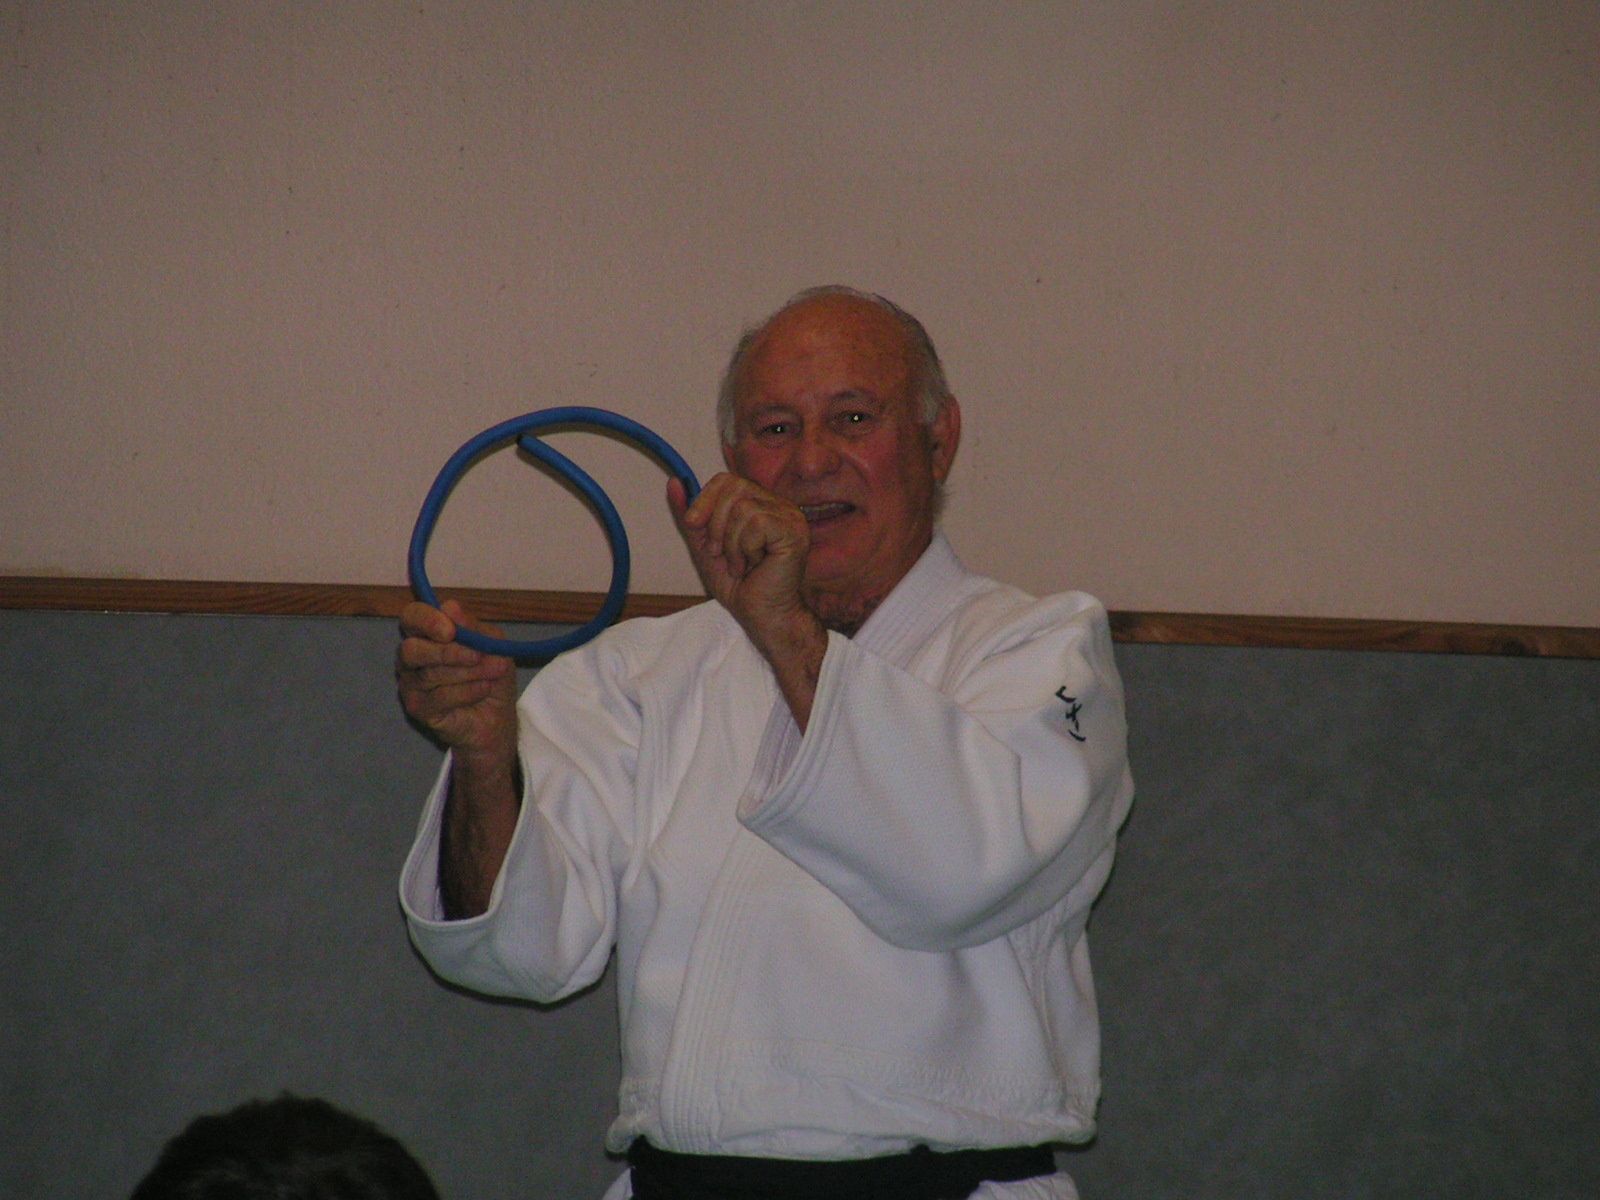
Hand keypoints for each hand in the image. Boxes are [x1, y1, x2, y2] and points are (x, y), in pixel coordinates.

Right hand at [395, 598, 518, 769]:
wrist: (498, 714)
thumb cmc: (491, 674)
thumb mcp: (492, 644)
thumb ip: (472, 627)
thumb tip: (450, 608)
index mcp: (427, 633)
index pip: (412, 617)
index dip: (427, 620)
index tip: (451, 631)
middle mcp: (412, 657)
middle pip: (410, 649)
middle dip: (447, 653)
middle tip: (477, 656)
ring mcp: (411, 684)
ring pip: (429, 675)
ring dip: (468, 673)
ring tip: (493, 673)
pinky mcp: (418, 708)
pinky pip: (438, 697)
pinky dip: (467, 692)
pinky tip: (483, 689)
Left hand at [669, 472, 810, 640]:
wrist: (760, 615)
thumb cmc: (738, 585)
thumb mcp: (704, 545)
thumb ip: (691, 516)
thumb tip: (674, 483)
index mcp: (761, 504)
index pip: (728, 480)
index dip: (705, 499)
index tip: (693, 524)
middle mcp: (778, 506)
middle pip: (734, 487)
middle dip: (715, 523)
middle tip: (719, 553)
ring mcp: (790, 517)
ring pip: (744, 509)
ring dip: (732, 543)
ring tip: (740, 564)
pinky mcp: (794, 531)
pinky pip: (757, 523)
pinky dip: (746, 548)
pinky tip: (754, 565)